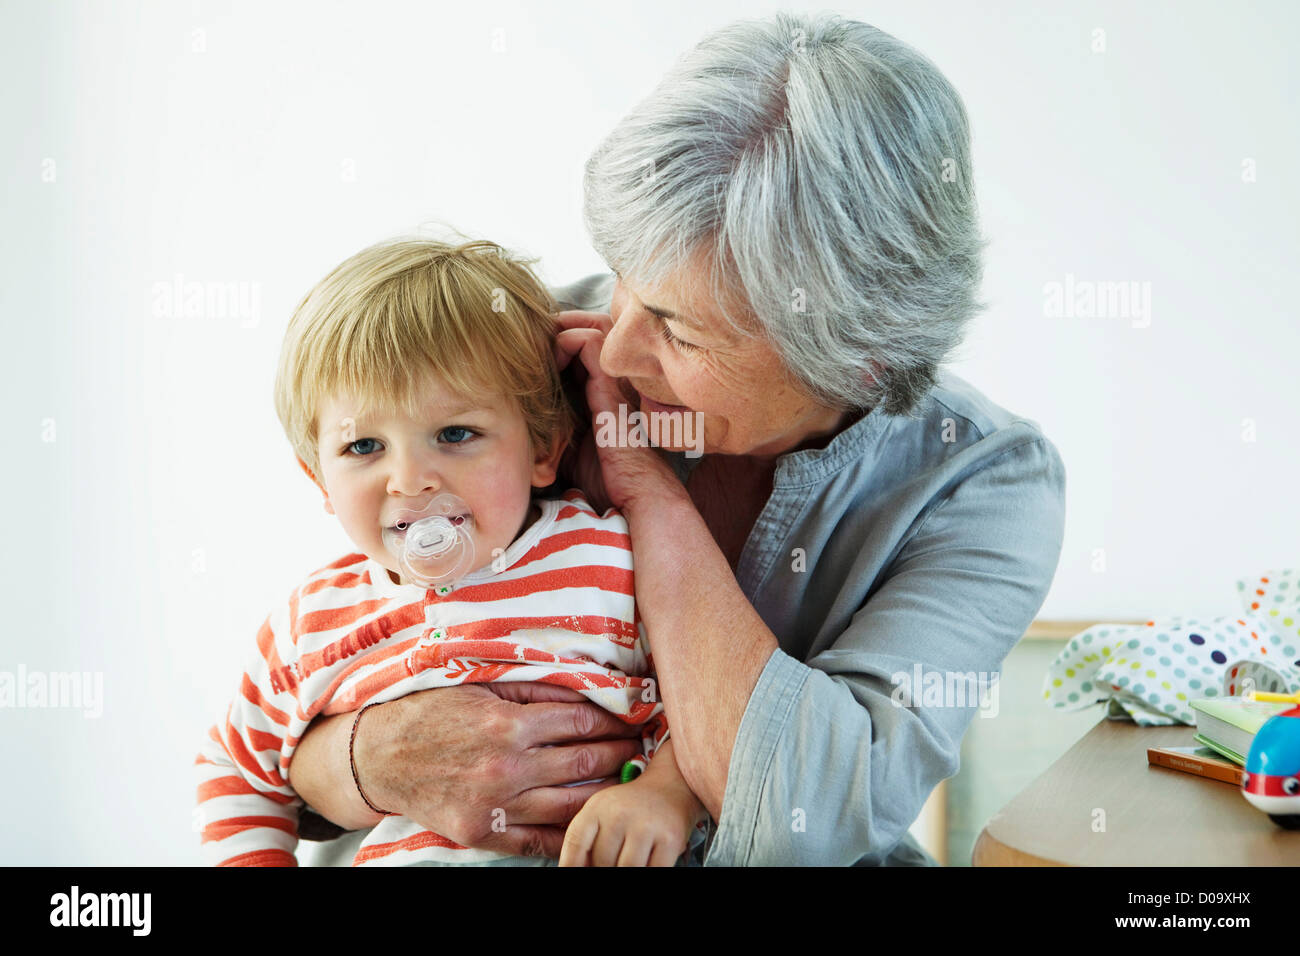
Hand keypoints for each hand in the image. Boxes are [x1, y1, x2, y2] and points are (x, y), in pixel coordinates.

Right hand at [351, 682, 644, 858]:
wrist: (380, 756)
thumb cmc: (432, 712)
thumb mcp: (481, 687)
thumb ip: (535, 690)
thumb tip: (587, 689)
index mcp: (507, 726)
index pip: (581, 723)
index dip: (614, 721)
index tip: (634, 718)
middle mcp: (506, 767)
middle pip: (584, 763)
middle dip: (619, 753)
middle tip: (641, 747)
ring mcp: (495, 806)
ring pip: (570, 804)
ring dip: (606, 792)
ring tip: (626, 781)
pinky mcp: (484, 833)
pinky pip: (539, 841)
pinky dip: (569, 833)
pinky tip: (591, 821)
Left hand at [552, 310, 686, 514]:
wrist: (634, 494)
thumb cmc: (604, 479)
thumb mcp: (568, 448)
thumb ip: (552, 427)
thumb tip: (521, 421)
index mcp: (606, 391)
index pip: (584, 347)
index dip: (558, 340)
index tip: (532, 349)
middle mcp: (614, 378)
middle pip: (592, 328)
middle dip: (559, 325)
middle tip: (532, 334)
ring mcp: (616, 377)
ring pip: (594, 326)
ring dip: (562, 326)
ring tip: (539, 339)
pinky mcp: (611, 383)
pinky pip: (591, 341)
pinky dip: (566, 340)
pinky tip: (549, 358)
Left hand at [558, 767, 705, 866]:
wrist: (671, 786)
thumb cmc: (631, 807)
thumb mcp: (602, 814)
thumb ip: (586, 840)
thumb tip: (575, 868)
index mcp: (597, 807)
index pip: (576, 844)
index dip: (571, 865)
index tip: (575, 873)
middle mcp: (620, 813)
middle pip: (601, 862)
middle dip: (605, 868)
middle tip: (613, 861)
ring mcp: (646, 826)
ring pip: (626, 870)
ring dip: (626, 871)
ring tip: (627, 861)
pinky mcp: (670, 839)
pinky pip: (653, 871)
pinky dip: (647, 872)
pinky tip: (645, 862)